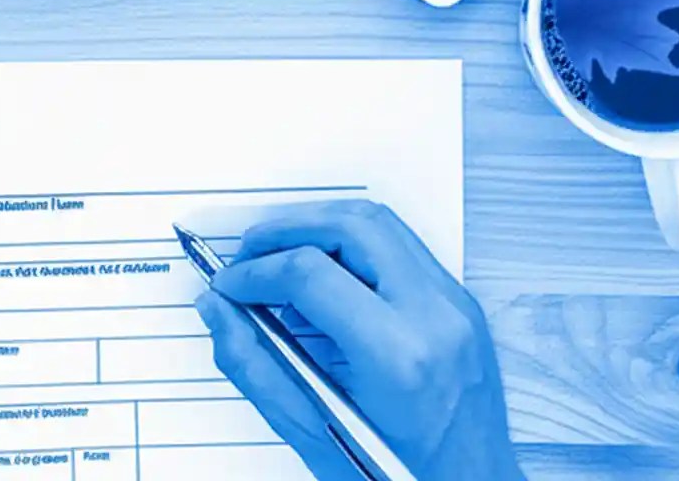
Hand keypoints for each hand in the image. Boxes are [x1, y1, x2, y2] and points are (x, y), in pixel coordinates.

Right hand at [195, 200, 522, 480]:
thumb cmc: (405, 476)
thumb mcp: (313, 433)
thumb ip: (255, 368)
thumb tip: (219, 313)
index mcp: (400, 358)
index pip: (310, 274)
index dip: (254, 273)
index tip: (229, 288)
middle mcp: (437, 319)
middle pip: (349, 226)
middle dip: (283, 231)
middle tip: (246, 260)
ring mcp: (455, 305)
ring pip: (378, 222)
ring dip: (317, 228)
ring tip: (277, 261)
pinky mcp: (458, 302)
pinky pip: (399, 246)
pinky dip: (348, 247)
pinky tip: (320, 280)